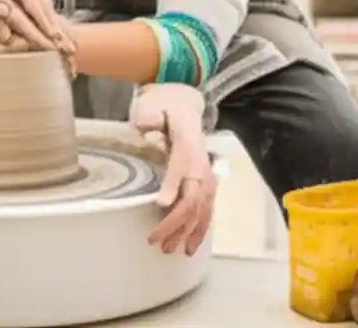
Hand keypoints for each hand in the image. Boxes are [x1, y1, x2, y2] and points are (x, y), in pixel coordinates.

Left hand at [130, 83, 214, 255]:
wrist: (184, 107)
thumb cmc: (165, 110)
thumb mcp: (154, 107)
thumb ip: (151, 119)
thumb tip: (149, 133)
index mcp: (186, 145)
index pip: (182, 168)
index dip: (173, 186)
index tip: (161, 204)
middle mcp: (200, 165)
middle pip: (192, 198)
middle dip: (175, 223)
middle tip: (156, 241)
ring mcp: (206, 177)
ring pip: (202, 210)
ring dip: (188, 232)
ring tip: (172, 250)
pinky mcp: (206, 186)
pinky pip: (207, 211)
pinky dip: (200, 230)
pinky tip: (191, 245)